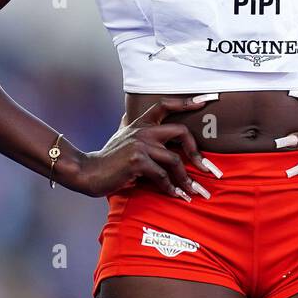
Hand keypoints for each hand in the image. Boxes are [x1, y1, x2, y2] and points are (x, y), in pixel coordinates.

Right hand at [68, 94, 223, 198]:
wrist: (88, 172)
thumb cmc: (108, 157)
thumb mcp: (121, 136)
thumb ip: (130, 126)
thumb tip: (127, 114)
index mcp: (141, 122)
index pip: (165, 105)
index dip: (187, 102)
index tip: (207, 100)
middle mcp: (143, 130)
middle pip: (181, 132)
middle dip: (198, 153)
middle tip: (210, 170)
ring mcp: (141, 144)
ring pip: (175, 160)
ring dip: (187, 179)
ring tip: (196, 192)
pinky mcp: (138, 161)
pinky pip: (163, 176)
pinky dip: (172, 188)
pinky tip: (177, 196)